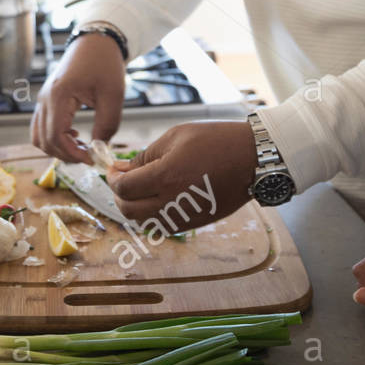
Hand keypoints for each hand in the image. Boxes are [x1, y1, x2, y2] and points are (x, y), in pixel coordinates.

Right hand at [31, 32, 125, 163]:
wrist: (96, 42)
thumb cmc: (105, 64)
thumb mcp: (113, 95)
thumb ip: (107, 125)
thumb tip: (99, 149)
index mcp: (59, 95)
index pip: (55, 135)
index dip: (72, 153)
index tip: (91, 158)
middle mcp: (45, 98)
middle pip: (44, 140)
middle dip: (66, 154)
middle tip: (89, 155)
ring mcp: (42, 99)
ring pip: (38, 136)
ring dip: (57, 148)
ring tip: (81, 146)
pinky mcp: (46, 100)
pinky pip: (40, 127)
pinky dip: (53, 138)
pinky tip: (74, 134)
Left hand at [106, 120, 256, 230]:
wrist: (251, 159)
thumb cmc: (215, 141)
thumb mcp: (174, 137)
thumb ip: (144, 157)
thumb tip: (121, 170)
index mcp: (165, 177)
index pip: (123, 188)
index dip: (112, 179)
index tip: (113, 169)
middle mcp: (172, 202)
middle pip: (128, 210)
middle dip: (119, 195)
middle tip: (122, 179)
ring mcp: (184, 216)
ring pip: (143, 223)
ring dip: (135, 207)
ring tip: (140, 189)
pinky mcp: (195, 223)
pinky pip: (162, 227)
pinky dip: (152, 216)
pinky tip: (157, 198)